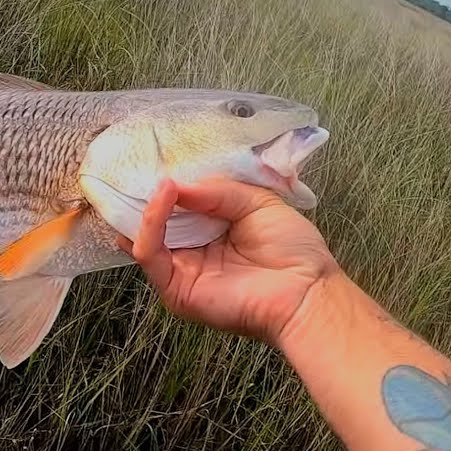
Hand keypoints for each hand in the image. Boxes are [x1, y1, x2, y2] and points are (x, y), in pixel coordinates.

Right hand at [118, 178, 338, 345]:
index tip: (167, 161)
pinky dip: (150, 224)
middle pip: (154, 223)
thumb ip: (216, 191)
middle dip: (147, 195)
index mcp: (212, 232)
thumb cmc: (293, 249)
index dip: (169, 186)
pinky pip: (149, 254)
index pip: (177, 207)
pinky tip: (165, 198)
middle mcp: (192, 252)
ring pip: (144, 237)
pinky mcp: (175, 289)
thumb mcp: (255, 202)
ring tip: (163, 183)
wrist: (306, 289)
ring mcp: (181, 272)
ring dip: (147, 206)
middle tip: (147, 167)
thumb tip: (175, 184)